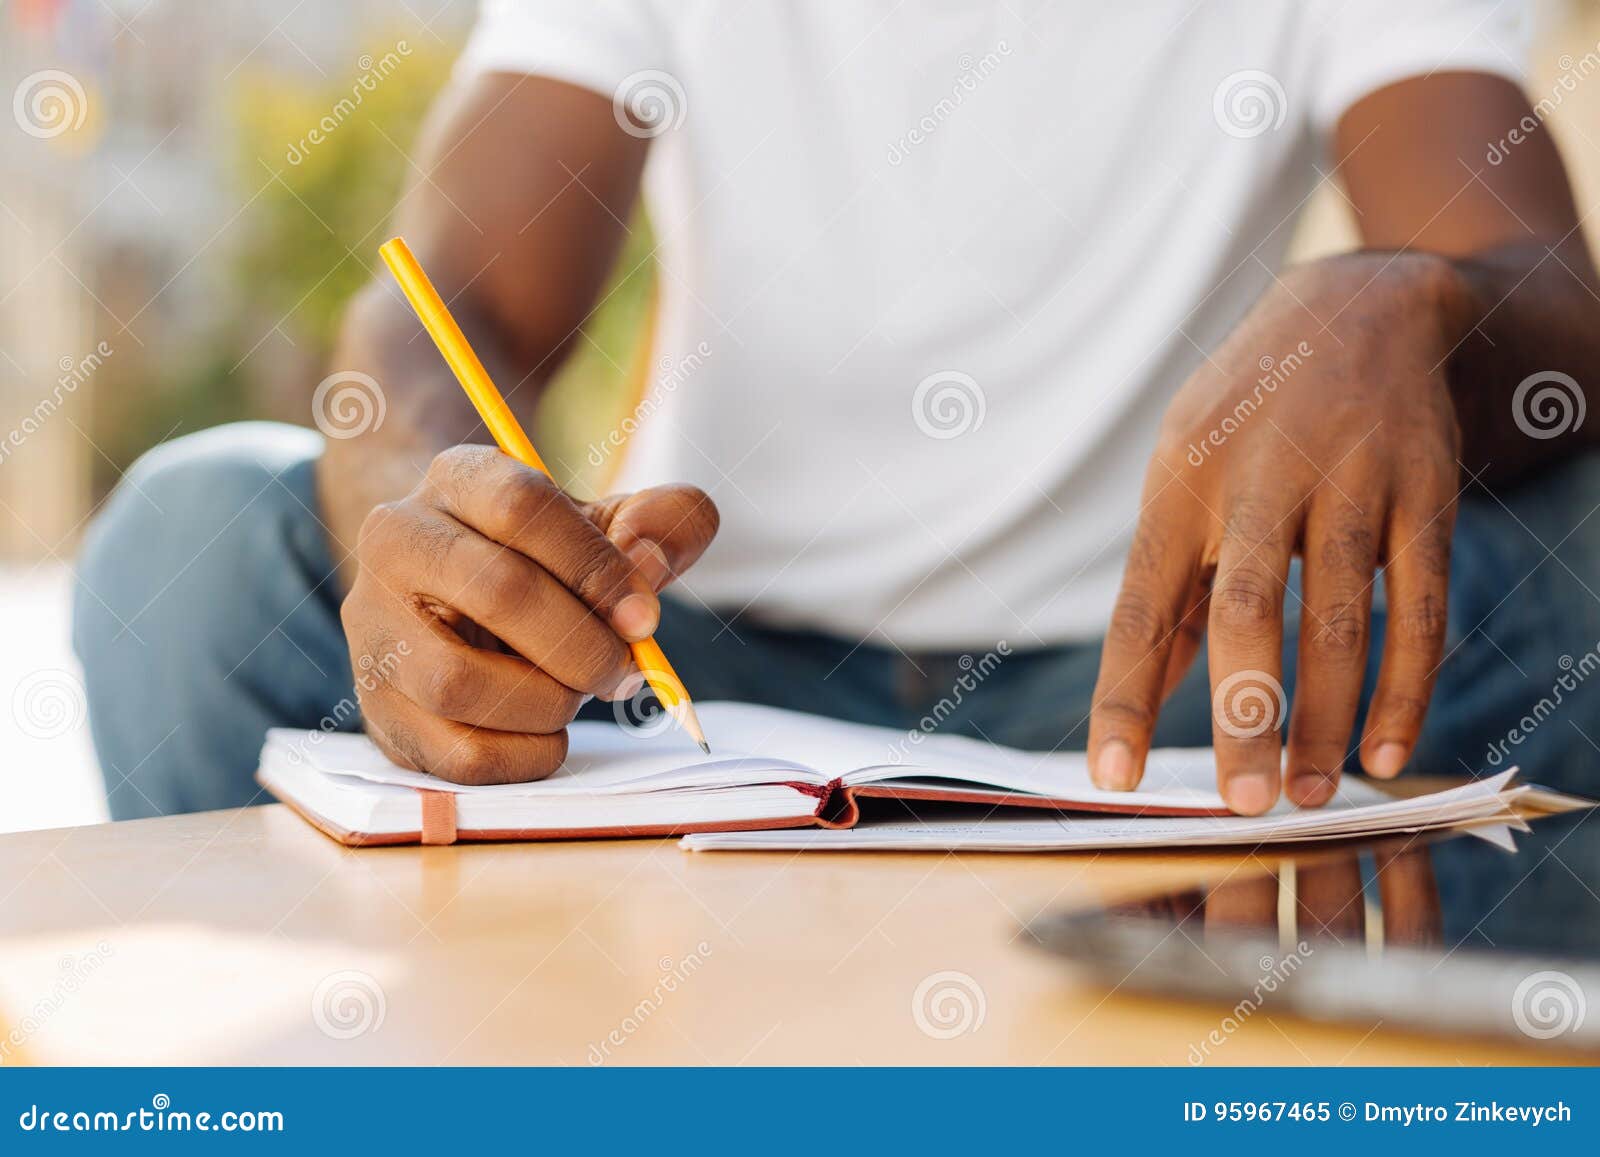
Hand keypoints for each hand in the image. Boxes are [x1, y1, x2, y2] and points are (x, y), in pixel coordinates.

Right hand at [339, 444, 717, 782]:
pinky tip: (545, 730)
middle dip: (583, 644)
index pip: (522, 506)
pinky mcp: (376, 706)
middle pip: (498, 591)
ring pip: (459, 681)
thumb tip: (649, 562)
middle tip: (622, 669)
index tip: (644, 616)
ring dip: (547, 702)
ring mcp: (373, 626)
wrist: (461, 601)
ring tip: (573, 693)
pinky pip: (457, 753)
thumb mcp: (613, 524)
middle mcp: (396, 540)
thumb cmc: (550, 561)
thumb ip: (662, 521)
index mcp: (458, 478)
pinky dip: (525, 755)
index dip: (596, 566)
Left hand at [1089, 253, 1467, 813]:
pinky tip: (1390, 750)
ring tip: (1314, 794)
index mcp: (1180, 481)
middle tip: (1245, 805)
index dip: (1126, 695)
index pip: (1143, 606)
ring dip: (1329, 720)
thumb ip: (1173, 585)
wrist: (1364, 307)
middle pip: (1248, 613)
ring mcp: (1349, 481)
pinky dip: (1407, 686)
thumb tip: (1143, 696)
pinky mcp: (1424, 493)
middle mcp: (1259, 478)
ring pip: (1339, 620)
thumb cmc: (1247, 417)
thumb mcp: (1184, 474)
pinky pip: (1420, 606)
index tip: (1113, 777)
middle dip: (1247, 718)